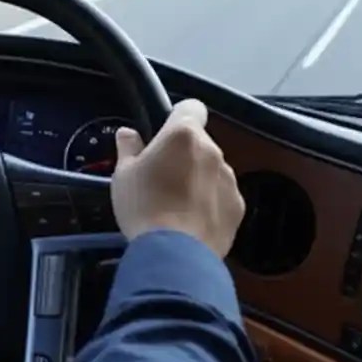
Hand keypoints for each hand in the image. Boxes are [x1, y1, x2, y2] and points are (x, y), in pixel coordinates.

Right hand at [110, 99, 245, 257]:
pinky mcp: (238, 206)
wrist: (175, 255)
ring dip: (198, 178)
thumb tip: (128, 134)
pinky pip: (222, 195)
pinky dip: (210, 203)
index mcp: (183, 135)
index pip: (191, 107)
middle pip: (200, 142)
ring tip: (176, 205)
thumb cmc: (144, 207)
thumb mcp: (123, 175)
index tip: (164, 135)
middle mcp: (212, 151)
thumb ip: (128, 148)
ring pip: (212, 169)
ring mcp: (229, 179)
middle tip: (162, 177)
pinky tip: (191, 222)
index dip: (178, 116)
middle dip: (184, 154)